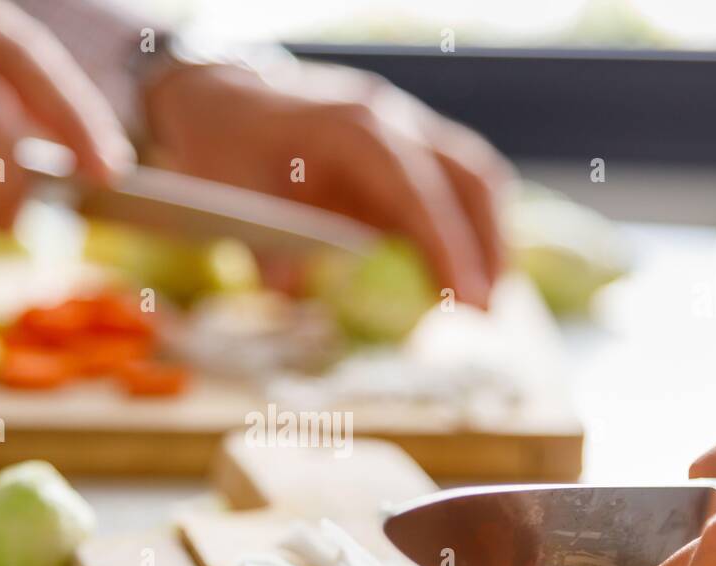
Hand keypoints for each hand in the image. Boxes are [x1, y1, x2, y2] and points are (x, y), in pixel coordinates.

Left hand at [143, 61, 513, 308]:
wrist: (226, 103)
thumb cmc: (225, 148)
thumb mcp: (230, 197)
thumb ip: (265, 246)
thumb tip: (295, 294)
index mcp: (353, 128)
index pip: (417, 188)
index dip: (446, 244)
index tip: (464, 298)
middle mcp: (393, 124)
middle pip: (468, 178)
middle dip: (487, 246)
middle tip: (486, 312)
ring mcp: (408, 136)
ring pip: (475, 180)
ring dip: (489, 240)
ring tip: (484, 302)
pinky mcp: (408, 159)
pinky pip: (456, 191)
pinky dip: (468, 234)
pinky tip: (462, 280)